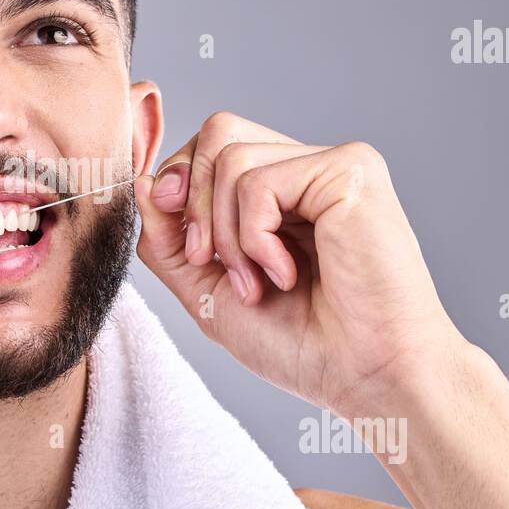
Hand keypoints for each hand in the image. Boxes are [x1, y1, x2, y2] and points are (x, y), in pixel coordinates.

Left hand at [134, 112, 464, 412]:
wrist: (365, 377)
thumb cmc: (303, 345)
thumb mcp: (208, 290)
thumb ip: (168, 238)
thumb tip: (143, 180)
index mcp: (283, 191)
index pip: (212, 146)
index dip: (180, 188)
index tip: (192, 250)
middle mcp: (310, 168)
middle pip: (217, 131)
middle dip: (195, 204)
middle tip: (214, 264)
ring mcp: (333, 165)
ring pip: (230, 155)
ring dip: (227, 233)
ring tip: (260, 283)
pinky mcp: (350, 171)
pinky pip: (259, 179)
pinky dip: (254, 236)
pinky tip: (287, 274)